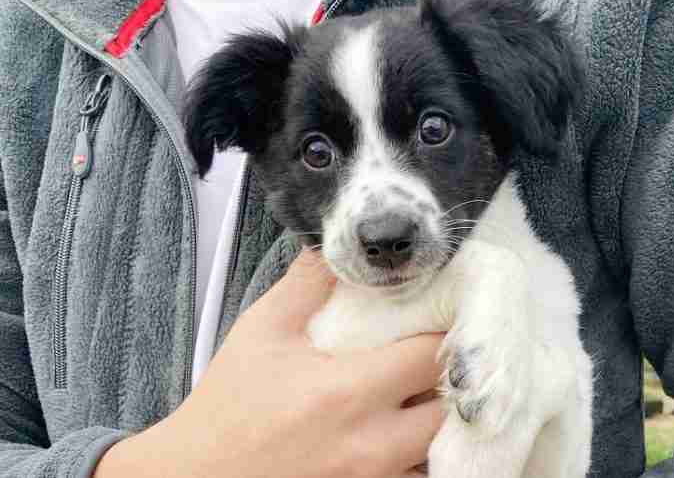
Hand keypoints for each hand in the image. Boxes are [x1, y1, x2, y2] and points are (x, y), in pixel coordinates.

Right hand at [94, 249, 444, 477]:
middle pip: (447, 406)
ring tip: (420, 390)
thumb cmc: (230, 405)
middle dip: (445, 376)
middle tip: (433, 352)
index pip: (428, 355)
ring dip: (437, 417)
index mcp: (347, 393)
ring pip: (438, 447)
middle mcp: (371, 445)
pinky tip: (402, 427)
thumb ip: (305, 284)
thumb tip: (331, 244)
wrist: (199, 475)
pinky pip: (416, 476)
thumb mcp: (262, 331)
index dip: (441, 328)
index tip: (439, 311)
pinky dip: (419, 453)